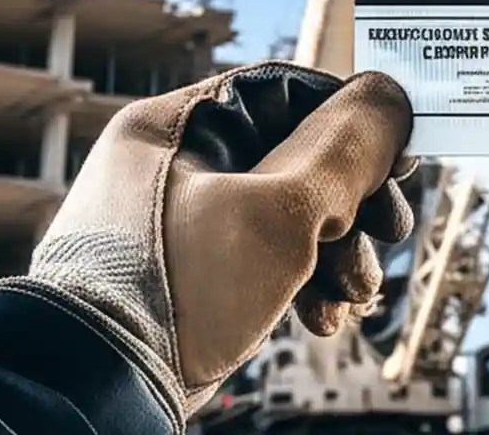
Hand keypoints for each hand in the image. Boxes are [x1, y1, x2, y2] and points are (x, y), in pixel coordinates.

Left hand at [3, 65, 413, 418]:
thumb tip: (389, 95)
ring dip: (338, 252)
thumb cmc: (172, 293)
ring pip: (287, 215)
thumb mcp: (278, 213)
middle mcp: (178, 164)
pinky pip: (264, 259)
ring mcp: (183, 223)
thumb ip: (344, 150)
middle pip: (297, 158)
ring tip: (356, 294)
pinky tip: (324, 319)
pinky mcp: (191, 274)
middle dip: (353, 205)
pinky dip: (303, 283)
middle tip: (387, 233)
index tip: (398, 158)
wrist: (90, 394)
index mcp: (181, 124)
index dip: (354, 123)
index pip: (290, 93)